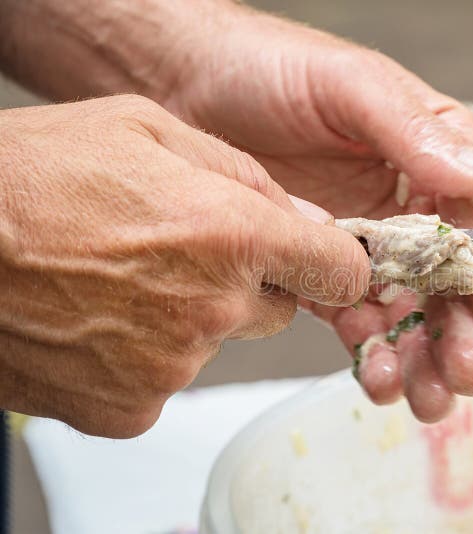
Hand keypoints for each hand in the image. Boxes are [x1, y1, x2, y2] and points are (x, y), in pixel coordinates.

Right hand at [0, 95, 369, 436]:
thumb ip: (246, 175)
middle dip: (246, 283)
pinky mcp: (130, 407)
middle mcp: (209, 309)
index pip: (340, 271)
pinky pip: (169, 379)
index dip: (335, 263)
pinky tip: (101, 317)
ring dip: (190, 316)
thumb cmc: (32, 176)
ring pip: (218, 342)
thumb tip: (307, 218)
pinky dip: (146, 355)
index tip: (324, 261)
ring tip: (123, 278)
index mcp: (229, 233)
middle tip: (182, 252)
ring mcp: (170, 367)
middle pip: (277, 308)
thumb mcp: (149, 130)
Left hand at [158, 5, 472, 421]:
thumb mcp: (350, 86)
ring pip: (406, 310)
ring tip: (422, 394)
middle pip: (449, 281)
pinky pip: (350, 317)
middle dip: (461, 330)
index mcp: (428, 158)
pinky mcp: (315, 268)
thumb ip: (420, 133)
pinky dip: (369, 352)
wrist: (178, 82)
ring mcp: (360, 243)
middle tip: (463, 370)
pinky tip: (378, 376)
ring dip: (421, 356)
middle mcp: (402, 206)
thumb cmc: (268, 65)